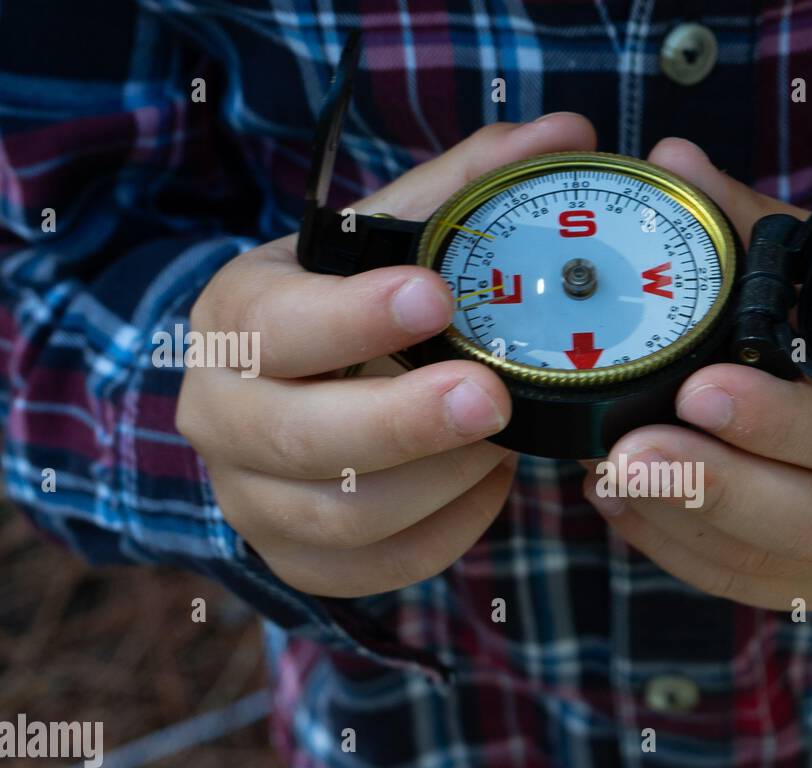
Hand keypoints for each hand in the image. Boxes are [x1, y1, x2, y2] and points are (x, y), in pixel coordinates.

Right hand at [178, 115, 597, 596]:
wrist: (286, 394)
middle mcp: (223, 417)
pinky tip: (488, 488)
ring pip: (344, 515)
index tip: (434, 296)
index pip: (277, 325)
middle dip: (403, 422)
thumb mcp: (384, 243)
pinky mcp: (297, 563)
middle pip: (302, 439)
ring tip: (507, 440)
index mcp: (237, 321)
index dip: (353, 317)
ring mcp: (253, 502)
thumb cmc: (346, 309)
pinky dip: (446, 532)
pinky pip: (375, 568)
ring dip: (441, 481)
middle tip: (492, 397)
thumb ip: (465, 191)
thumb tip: (567, 136)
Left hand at [582, 137, 811, 611]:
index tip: (696, 386)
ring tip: (607, 473)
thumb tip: (673, 162)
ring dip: (683, 519)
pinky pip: (750, 583)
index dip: (781, 419)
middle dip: (714, 484)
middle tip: (626, 450)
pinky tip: (621, 505)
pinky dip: (678, 548)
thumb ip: (748, 225)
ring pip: (780, 560)